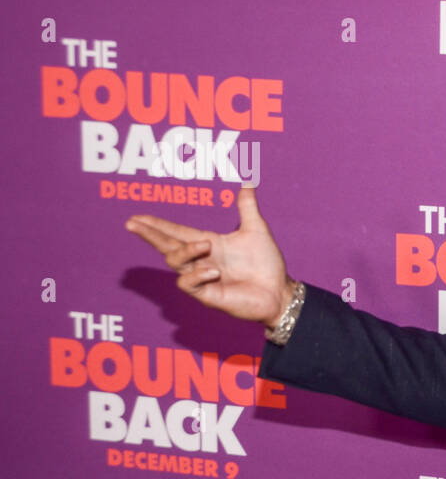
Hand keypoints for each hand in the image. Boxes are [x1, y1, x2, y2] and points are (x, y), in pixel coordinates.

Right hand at [125, 187, 294, 327]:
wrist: (280, 292)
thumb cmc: (267, 264)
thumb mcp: (256, 230)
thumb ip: (247, 208)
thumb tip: (248, 183)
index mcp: (209, 243)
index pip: (176, 232)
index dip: (156, 225)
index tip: (136, 217)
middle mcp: (201, 260)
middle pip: (166, 246)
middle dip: (150, 234)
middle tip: (133, 223)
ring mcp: (202, 278)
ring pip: (175, 262)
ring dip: (186, 251)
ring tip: (205, 245)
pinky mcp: (207, 295)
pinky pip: (188, 284)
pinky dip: (197, 275)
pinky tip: (214, 271)